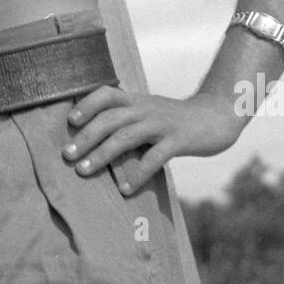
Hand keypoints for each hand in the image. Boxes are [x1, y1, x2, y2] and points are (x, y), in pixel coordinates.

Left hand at [64, 87, 242, 195]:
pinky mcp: (178, 141)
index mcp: (136, 101)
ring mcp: (162, 124)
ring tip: (84, 171)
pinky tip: (125, 190)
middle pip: (110, 119)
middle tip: (67, 155)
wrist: (216, 116)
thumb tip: (91, 137)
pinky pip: (154, 158)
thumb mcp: (148, 111)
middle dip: (86, 136)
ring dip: (102, 154)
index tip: (70, 122)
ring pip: (126, 137)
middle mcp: (145, 109)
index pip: (106, 94)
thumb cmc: (173, 119)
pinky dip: (137, 175)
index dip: (87, 104)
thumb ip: (125, 119)